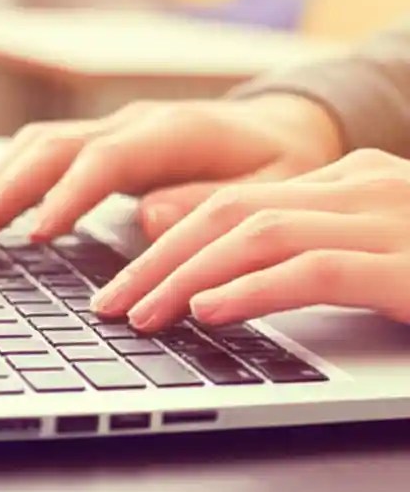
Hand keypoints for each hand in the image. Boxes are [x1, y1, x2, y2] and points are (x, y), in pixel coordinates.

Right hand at [0, 95, 344, 243]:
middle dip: (4, 189)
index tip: (36, 235)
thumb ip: (214, 203)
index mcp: (174, 130)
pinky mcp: (96, 145)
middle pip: (52, 146)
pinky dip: (5, 181)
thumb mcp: (275, 190)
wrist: (285, 127)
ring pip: (36, 147)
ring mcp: (109, 130)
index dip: (68, 195)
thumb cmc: (282, 164)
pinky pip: (40, 156)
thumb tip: (149, 218)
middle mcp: (131, 122)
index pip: (105, 159)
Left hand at [91, 148, 409, 330]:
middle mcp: (366, 186)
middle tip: (110, 301)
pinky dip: (252, 290)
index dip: (169, 242)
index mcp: (352, 178)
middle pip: (232, 212)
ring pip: (259, 234)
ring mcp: (390, 221)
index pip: (236, 203)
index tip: (125, 283)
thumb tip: (211, 275)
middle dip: (160, 259)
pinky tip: (208, 311)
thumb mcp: (376, 250)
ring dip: (188, 276)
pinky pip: (313, 271)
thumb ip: (305, 249)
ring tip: (142, 313)